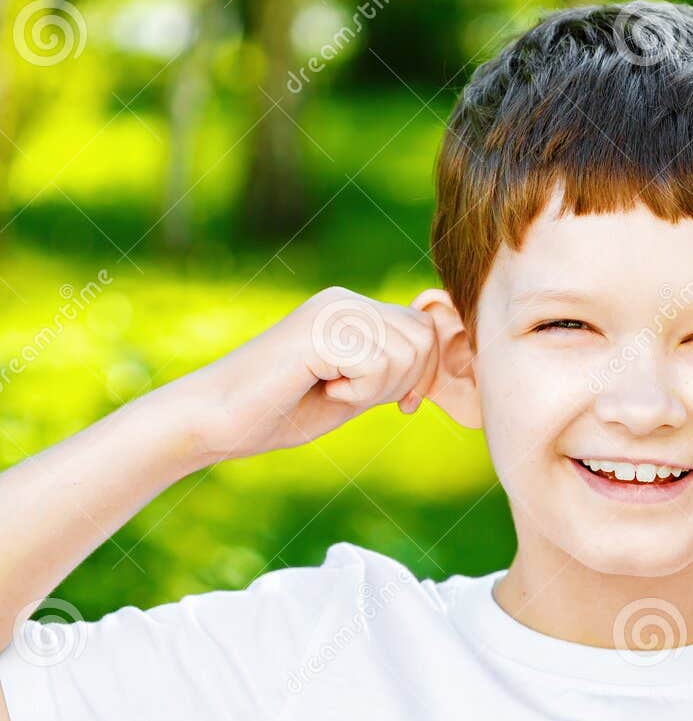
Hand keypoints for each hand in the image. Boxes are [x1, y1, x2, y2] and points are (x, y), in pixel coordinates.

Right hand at [181, 287, 446, 462]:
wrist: (218, 420)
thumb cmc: (282, 411)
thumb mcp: (357, 389)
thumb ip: (393, 370)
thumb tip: (446, 360)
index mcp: (354, 310)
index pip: (426, 332)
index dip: (422, 375)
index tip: (398, 404)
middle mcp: (345, 300)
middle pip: (424, 340)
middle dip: (403, 382)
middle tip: (353, 394)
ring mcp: (331, 309)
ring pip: (405, 352)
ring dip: (375, 388)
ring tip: (331, 388)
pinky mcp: (319, 328)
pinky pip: (375, 364)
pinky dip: (356, 392)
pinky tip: (319, 387)